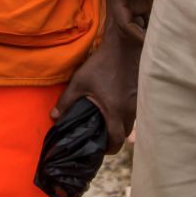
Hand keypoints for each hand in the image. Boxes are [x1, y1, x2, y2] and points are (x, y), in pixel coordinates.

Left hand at [53, 35, 138, 152]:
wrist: (124, 47)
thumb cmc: (101, 64)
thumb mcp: (79, 82)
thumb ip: (66, 101)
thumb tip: (53, 116)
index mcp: (115, 111)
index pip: (117, 140)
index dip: (110, 149)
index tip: (101, 150)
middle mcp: (130, 110)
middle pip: (126, 133)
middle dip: (115, 138)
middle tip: (102, 136)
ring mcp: (138, 102)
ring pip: (132, 122)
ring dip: (121, 125)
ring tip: (107, 122)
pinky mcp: (141, 94)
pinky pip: (135, 111)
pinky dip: (127, 114)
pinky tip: (116, 107)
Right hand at [104, 0, 158, 48]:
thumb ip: (155, 12)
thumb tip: (163, 34)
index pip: (124, 24)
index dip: (137, 36)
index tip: (153, 44)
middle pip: (127, 24)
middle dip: (140, 35)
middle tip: (156, 46)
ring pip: (137, 21)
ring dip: (148, 28)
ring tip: (161, 39)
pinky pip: (145, 14)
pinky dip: (153, 21)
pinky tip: (164, 28)